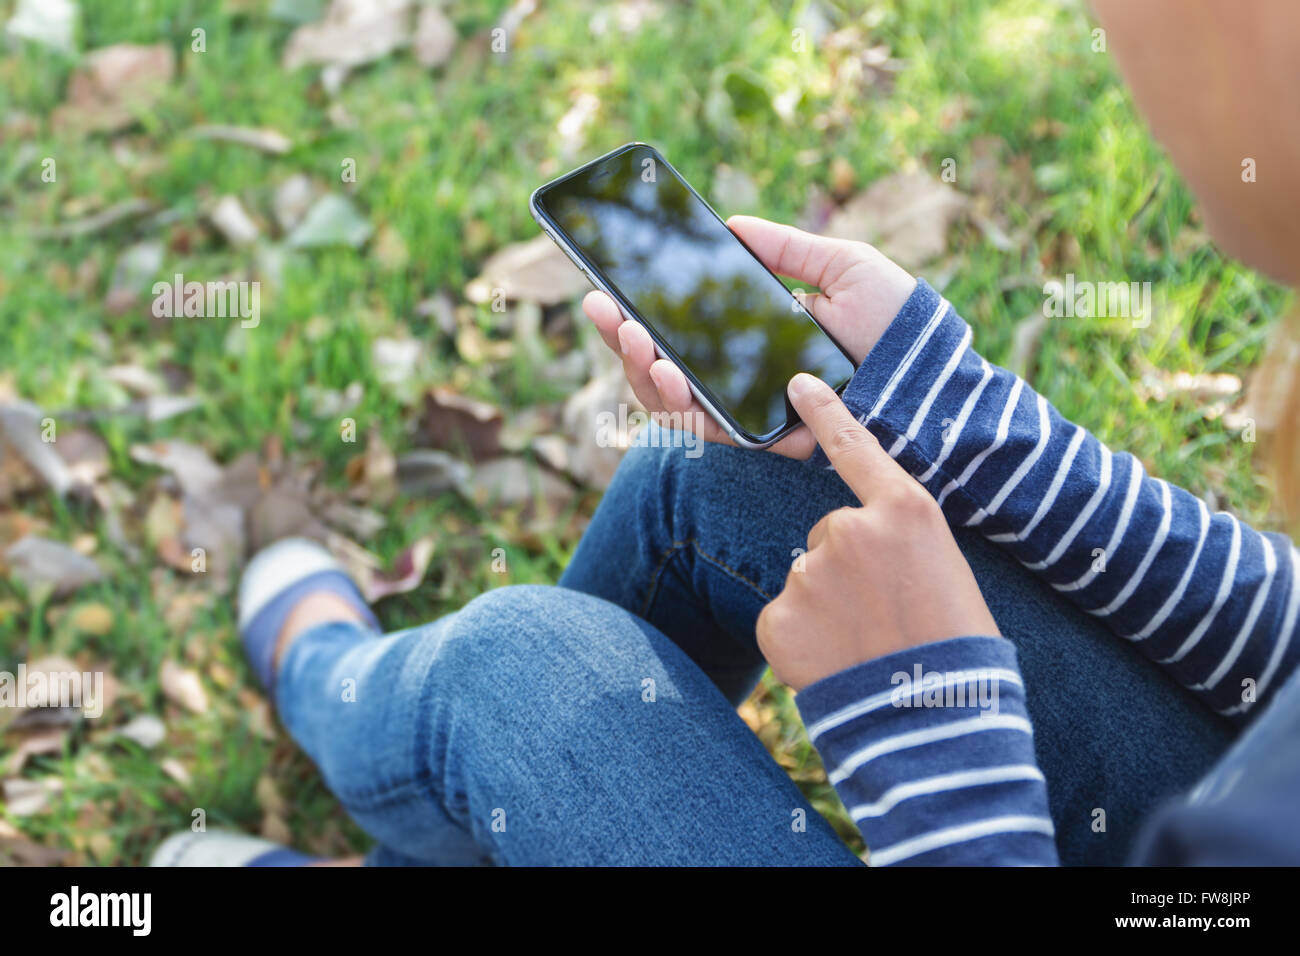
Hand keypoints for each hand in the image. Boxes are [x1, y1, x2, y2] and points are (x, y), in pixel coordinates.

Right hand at [581, 215, 916, 458]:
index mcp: (752, 335)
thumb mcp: (841, 267)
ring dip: (641, 371)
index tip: (602, 286)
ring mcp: (752, 410)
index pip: (679, 329)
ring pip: (673, 401)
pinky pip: (712, 429)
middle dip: (620, 340)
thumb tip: (732, 224)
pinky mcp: (768, 437)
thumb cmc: (897, 324)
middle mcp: (743, 377)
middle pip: (661, 367)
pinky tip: (666, 375)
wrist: (937, 377)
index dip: (635, 313)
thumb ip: (786, 248)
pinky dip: (682, 405)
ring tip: (630, 338)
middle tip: (601, 308)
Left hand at [755, 373, 998, 690]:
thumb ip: (893, 542)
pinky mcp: (777, 617)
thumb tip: (845, 543)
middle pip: (827, 535)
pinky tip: (834, 664)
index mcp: (905, 511)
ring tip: (865, 647)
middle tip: (884, 618)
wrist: (939, 727)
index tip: (798, 383)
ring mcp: (808, 572)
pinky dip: (802, 641)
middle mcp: (850, 528)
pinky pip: (781, 619)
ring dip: (825, 608)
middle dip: (845, 571)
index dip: (825, 413)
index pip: (856, 448)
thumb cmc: (957, 652)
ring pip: (805, 579)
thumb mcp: (943, 572)